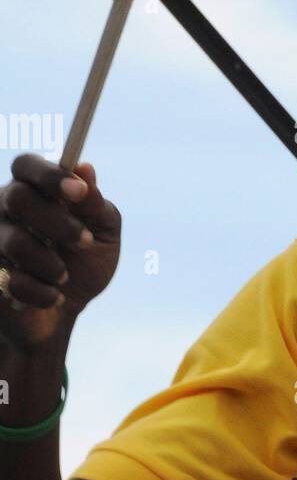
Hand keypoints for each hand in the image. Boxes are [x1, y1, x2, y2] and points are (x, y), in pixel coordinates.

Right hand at [0, 155, 120, 348]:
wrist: (64, 314)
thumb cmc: (84, 263)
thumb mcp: (103, 233)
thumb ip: (95, 204)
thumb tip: (85, 169)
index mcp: (34, 190)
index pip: (27, 165)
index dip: (50, 175)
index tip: (78, 191)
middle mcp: (5, 208)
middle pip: (18, 197)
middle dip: (57, 223)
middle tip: (85, 242)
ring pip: (14, 241)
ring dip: (51, 263)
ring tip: (65, 276)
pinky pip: (10, 279)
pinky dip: (42, 293)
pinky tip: (54, 297)